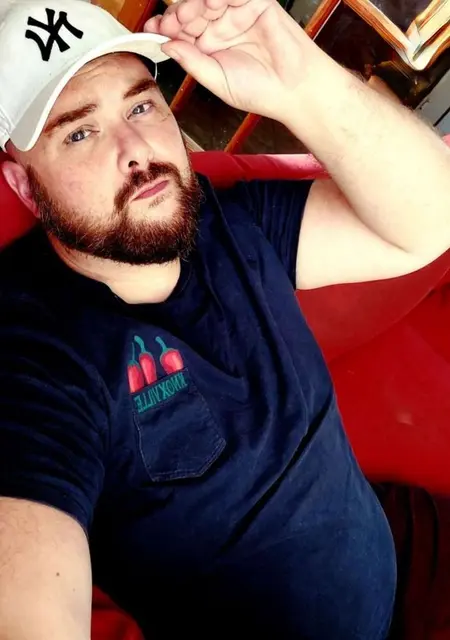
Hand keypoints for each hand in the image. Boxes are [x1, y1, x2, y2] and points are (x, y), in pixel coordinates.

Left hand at [144, 0, 310, 121]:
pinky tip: (211, 4)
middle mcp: (222, 27)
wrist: (293, 90)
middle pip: (191, 11)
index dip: (166, 27)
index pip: (183, 31)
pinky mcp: (257, 3)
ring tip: (187, 16)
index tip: (152, 29)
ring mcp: (238, 13)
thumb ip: (191, 61)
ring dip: (194, 4)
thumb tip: (166, 45)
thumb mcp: (216, 79)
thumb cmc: (260, 91)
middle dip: (177, 15)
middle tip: (171, 23)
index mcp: (210, 47)